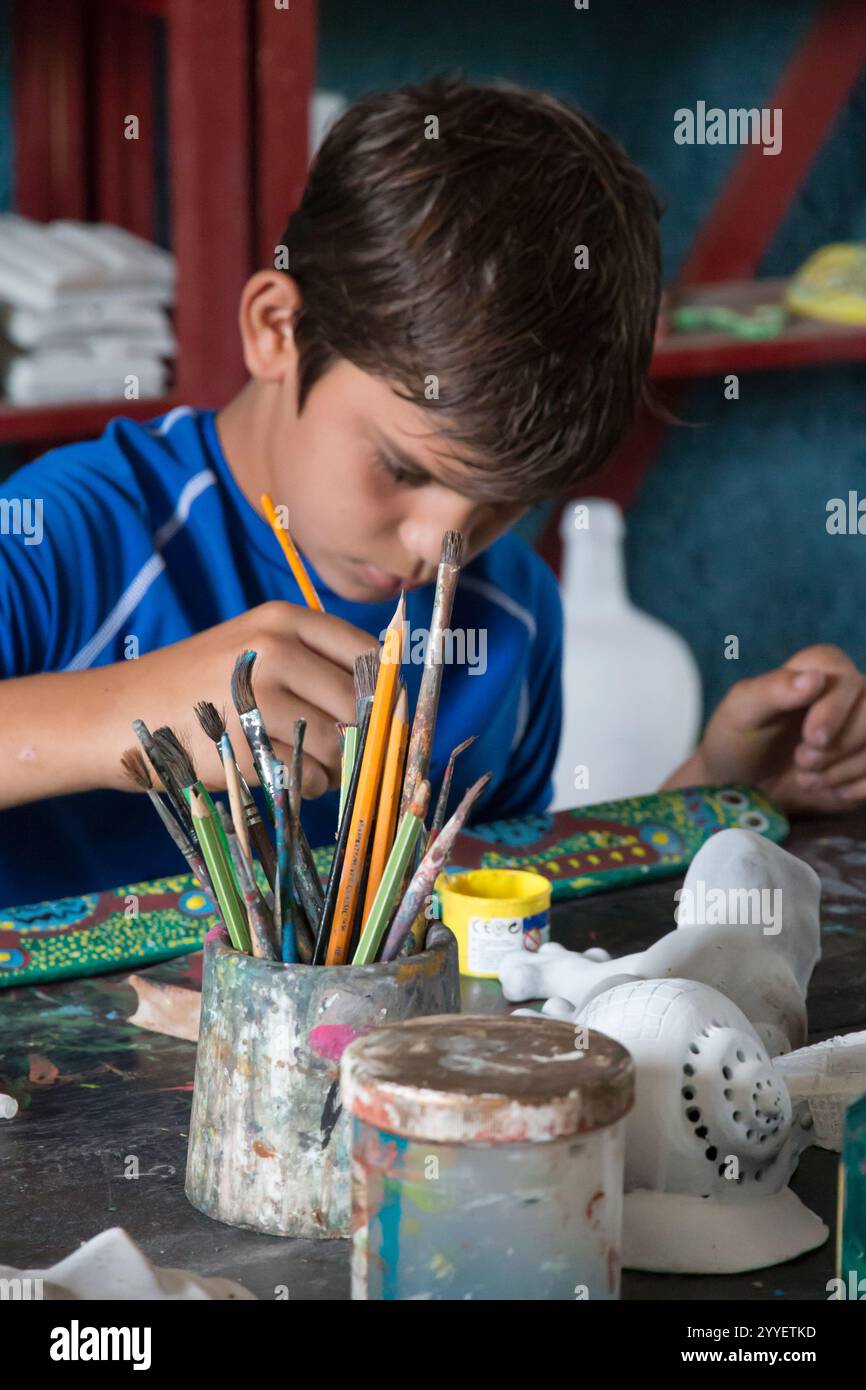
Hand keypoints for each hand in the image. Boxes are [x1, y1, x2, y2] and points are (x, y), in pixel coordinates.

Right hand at [108, 601, 377, 798]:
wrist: (120, 714)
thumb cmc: (197, 687)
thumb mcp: (252, 649)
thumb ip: (313, 662)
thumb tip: (388, 703)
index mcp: (283, 619)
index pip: (366, 654)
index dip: (383, 691)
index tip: (381, 716)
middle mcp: (276, 650)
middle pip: (359, 703)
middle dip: (361, 736)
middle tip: (343, 751)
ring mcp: (260, 698)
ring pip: (341, 744)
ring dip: (337, 765)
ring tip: (310, 763)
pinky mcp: (246, 746)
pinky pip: (311, 776)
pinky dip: (309, 786)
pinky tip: (282, 774)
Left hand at [693, 645, 865, 812]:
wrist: (741, 787)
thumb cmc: (738, 739)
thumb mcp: (741, 711)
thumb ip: (773, 690)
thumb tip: (815, 678)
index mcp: (817, 669)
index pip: (846, 677)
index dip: (835, 708)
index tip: (812, 738)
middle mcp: (848, 695)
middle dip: (839, 745)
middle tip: (802, 762)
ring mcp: (861, 730)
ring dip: (842, 769)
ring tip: (805, 778)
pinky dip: (855, 788)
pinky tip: (827, 790)